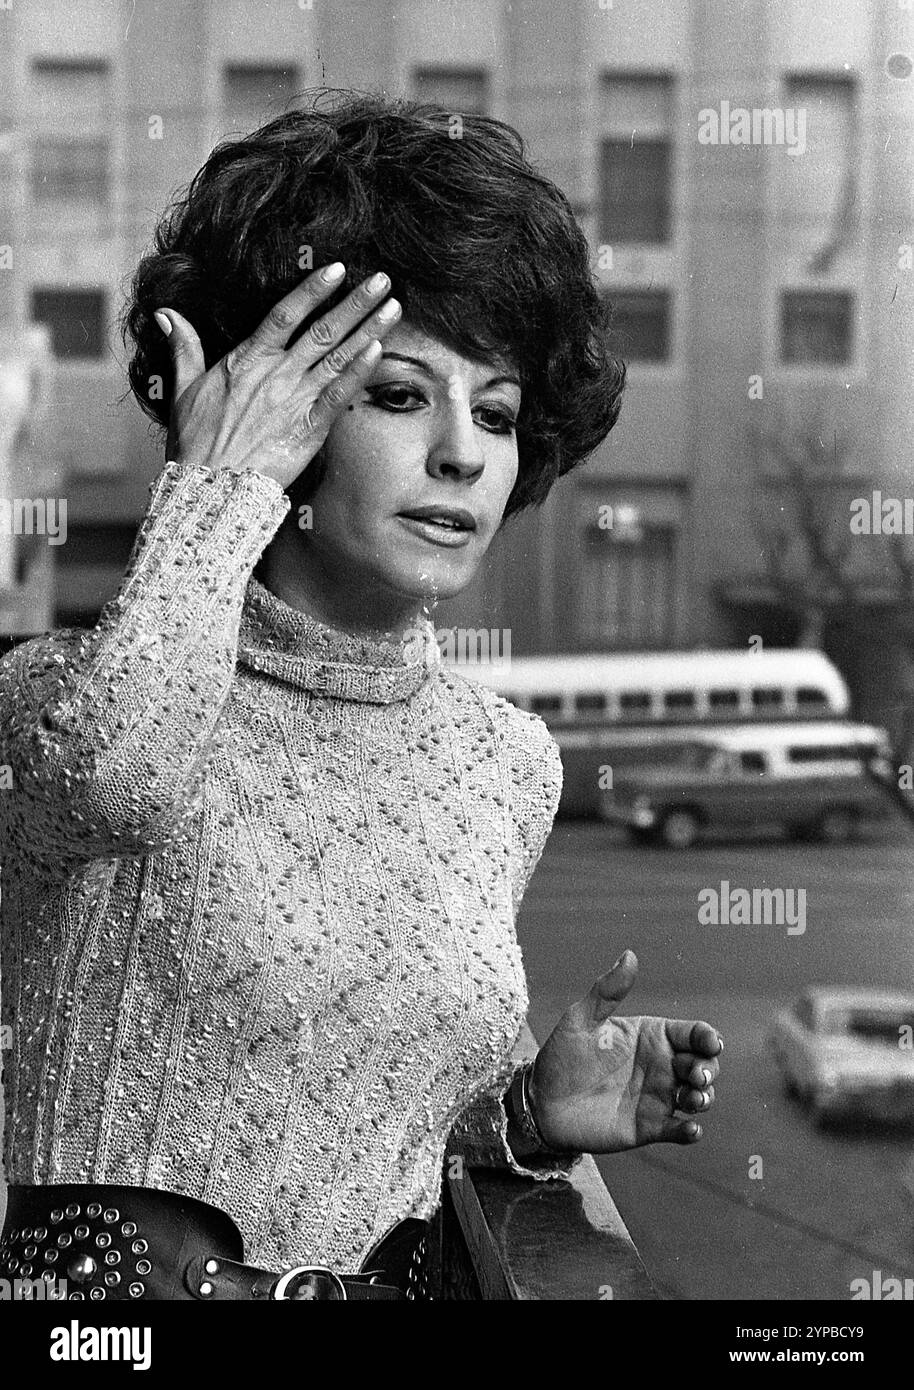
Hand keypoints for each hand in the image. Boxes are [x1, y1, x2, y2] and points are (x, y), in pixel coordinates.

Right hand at [153, 265, 401, 489]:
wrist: (209, 488)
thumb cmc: (196, 445)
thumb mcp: (182, 390)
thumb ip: (183, 348)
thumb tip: (167, 313)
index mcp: (246, 360)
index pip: (284, 314)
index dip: (312, 289)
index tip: (337, 269)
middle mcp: (275, 373)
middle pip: (322, 329)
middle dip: (355, 302)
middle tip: (381, 279)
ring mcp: (295, 399)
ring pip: (337, 356)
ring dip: (368, 330)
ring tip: (392, 306)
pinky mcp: (309, 427)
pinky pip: (339, 394)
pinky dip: (359, 371)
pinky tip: (378, 350)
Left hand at [529, 950, 721, 1152]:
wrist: (541, 1102)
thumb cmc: (562, 1055)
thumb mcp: (581, 1019)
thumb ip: (607, 991)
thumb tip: (630, 954)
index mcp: (651, 1036)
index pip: (693, 1033)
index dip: (708, 1037)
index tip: (710, 1042)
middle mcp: (661, 1066)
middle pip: (704, 1064)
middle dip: (709, 1068)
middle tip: (696, 1075)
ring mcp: (658, 1097)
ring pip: (698, 1096)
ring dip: (704, 1097)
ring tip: (693, 1099)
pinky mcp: (649, 1127)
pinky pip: (678, 1130)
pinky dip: (690, 1132)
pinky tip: (690, 1130)